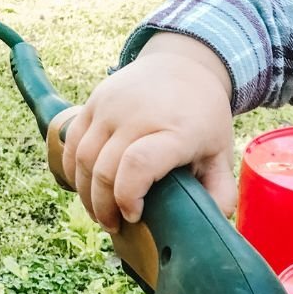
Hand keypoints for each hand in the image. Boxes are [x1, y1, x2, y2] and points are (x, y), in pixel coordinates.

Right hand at [61, 33, 236, 230]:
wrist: (184, 66)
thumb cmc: (204, 120)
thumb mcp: (222, 155)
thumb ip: (221, 193)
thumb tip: (211, 224)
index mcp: (175, 131)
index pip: (138, 164)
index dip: (128, 197)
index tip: (134, 217)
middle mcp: (138, 115)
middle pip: (105, 168)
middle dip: (104, 207)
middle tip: (114, 227)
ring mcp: (111, 106)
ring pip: (82, 157)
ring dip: (86, 194)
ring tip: (100, 214)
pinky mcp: (93, 101)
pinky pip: (71, 141)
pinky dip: (72, 170)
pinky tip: (86, 190)